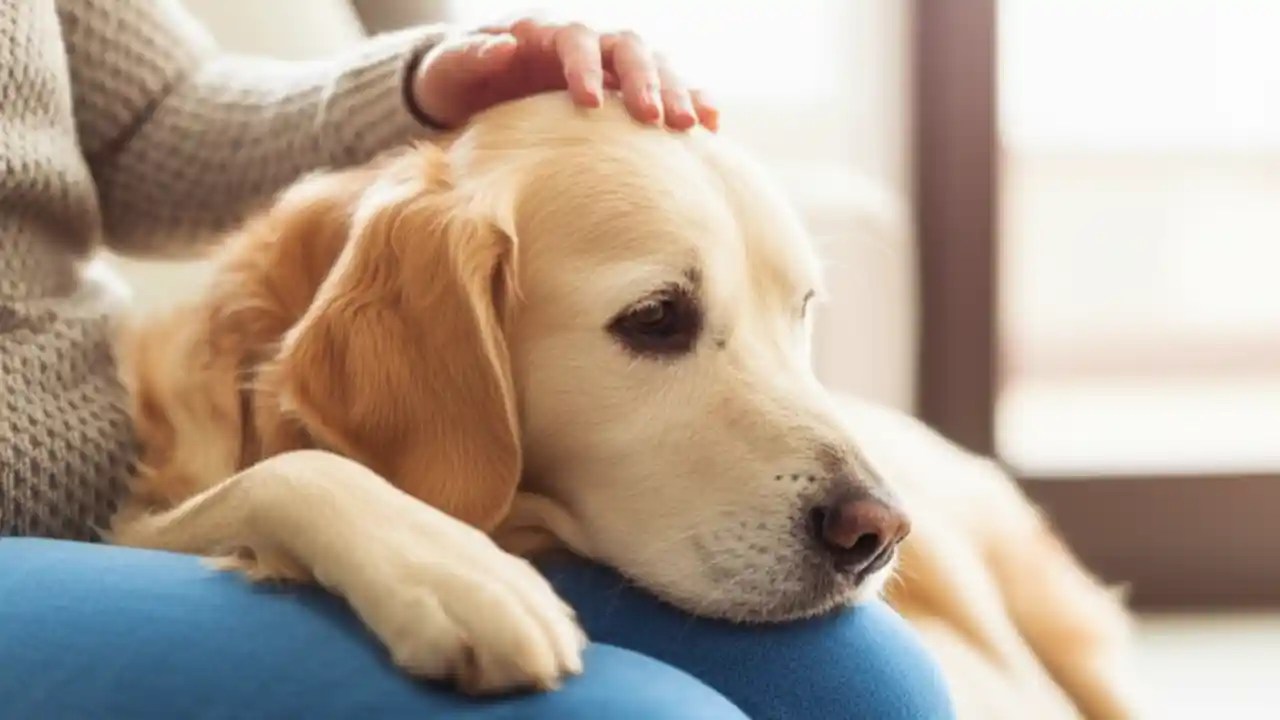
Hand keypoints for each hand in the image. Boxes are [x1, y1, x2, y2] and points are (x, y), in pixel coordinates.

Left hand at [410, 18, 717, 131]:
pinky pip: (668, 91)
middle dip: (645, 80)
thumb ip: (469, 56)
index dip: (585, 66)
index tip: (588, 102)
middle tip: (654, 118)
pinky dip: (691, 102)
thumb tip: (502, 45)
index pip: (575, 40)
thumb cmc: (457, 83)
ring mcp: (611, 68)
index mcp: (546, 35)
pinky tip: (712, 128)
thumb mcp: (449, 70)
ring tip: (692, 126)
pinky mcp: (625, 94)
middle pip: (628, 49)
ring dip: (676, 92)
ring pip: (656, 67)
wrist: (473, 95)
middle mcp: (587, 45)